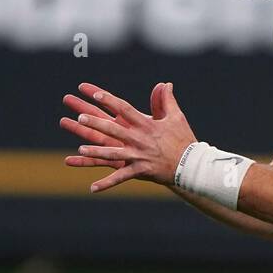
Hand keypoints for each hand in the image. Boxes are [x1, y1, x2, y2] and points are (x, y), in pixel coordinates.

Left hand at [61, 81, 195, 192]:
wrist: (192, 165)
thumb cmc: (184, 140)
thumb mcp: (176, 117)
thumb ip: (167, 100)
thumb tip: (166, 83)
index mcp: (146, 124)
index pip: (125, 109)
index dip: (110, 100)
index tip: (95, 93)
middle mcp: (139, 139)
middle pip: (114, 129)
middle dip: (96, 123)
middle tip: (80, 117)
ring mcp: (138, 156)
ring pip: (113, 153)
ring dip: (96, 152)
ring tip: (81, 149)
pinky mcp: (140, 171)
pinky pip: (120, 178)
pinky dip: (106, 184)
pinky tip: (92, 188)